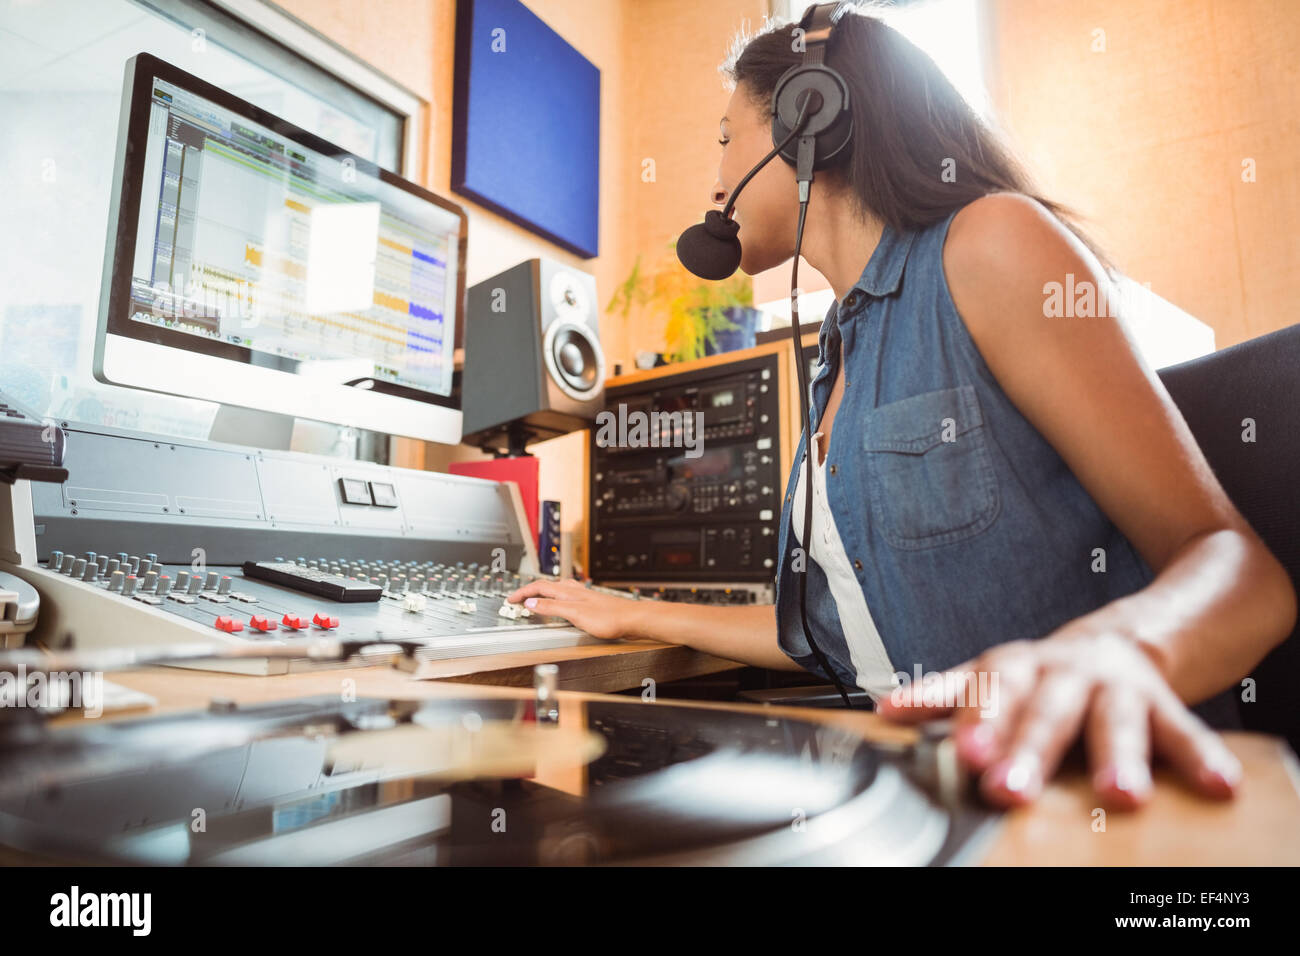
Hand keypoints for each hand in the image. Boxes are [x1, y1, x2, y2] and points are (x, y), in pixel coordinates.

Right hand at [504, 578, 636, 640]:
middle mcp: (575, 591)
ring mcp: (583, 597)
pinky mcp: (591, 604)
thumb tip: (531, 603)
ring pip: (557, 590)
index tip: (511, 598)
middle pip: (547, 586)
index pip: (539, 587)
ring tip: (536, 598)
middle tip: (519, 598)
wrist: (632, 619)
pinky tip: (564, 605)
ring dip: (544, 593)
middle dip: (530, 591)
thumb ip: (552, 608)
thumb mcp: (574, 614)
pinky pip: (567, 597)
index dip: (523, 593)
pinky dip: (557, 599)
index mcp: (567, 592)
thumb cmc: (609, 617)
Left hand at [875, 629, 1242, 809]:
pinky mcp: (1162, 704)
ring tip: (1121, 794)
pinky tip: (1217, 784)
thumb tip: (888, 711)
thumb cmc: (1039, 677)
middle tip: (1013, 788)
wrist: (1117, 642)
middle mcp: (1063, 673)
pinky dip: (1201, 757)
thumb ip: (946, 698)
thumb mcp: (991, 679)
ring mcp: (1114, 687)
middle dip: (1029, 750)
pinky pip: (1184, 731)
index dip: (976, 720)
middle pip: (1044, 711)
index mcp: (1014, 668)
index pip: (989, 691)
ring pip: (1114, 720)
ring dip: (1118, 756)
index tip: (964, 753)